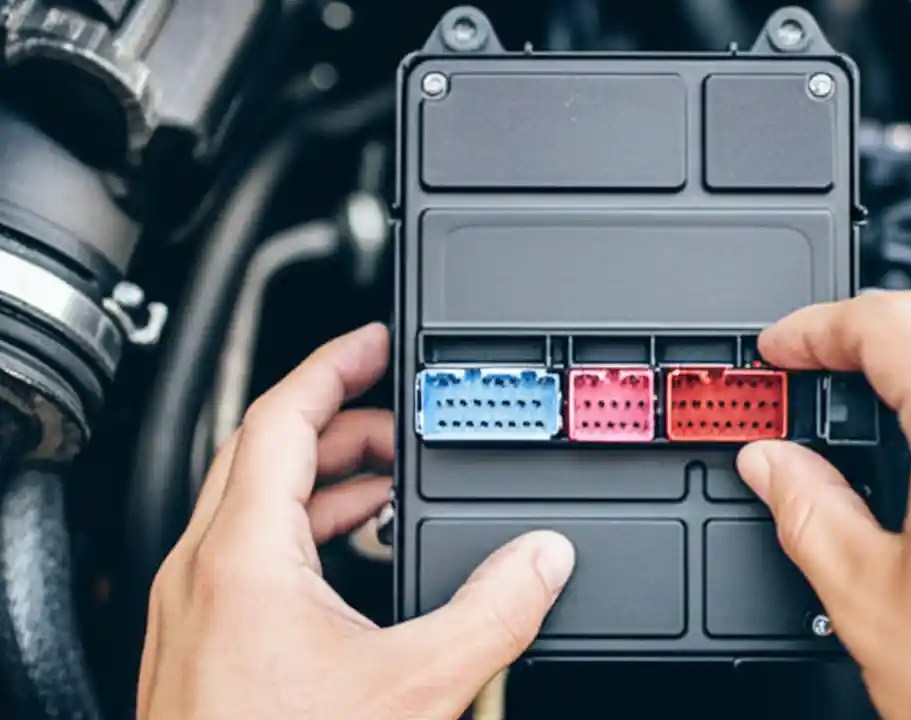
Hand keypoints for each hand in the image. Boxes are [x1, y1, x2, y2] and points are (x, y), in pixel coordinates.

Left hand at [137, 324, 575, 718]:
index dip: (333, 365)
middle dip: (342, 422)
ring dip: (328, 483)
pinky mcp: (201, 643)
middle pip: (266, 451)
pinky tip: (359, 564)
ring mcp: (193, 607)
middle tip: (403, 418)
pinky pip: (252, 555)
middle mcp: (203, 570)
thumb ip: (494, 611)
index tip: (375, 342)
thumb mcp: (415, 686)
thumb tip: (544, 559)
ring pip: (257, 505)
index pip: (281, 416)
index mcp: (243, 554)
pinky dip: (309, 535)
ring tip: (394, 485)